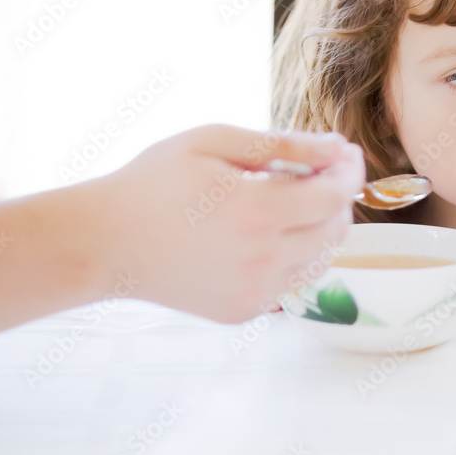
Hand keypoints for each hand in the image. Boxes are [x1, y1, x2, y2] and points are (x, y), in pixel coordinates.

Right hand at [82, 124, 364, 322]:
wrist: (106, 243)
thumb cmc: (154, 182)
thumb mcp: (213, 142)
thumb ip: (282, 144)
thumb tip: (337, 148)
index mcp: (258, 213)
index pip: (335, 196)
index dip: (349, 171)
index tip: (344, 153)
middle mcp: (263, 261)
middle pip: (335, 230)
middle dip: (337, 197)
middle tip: (319, 171)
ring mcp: (255, 293)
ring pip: (320, 259)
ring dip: (318, 227)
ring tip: (289, 201)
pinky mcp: (243, 312)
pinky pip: (290, 282)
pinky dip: (291, 256)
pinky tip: (261, 234)